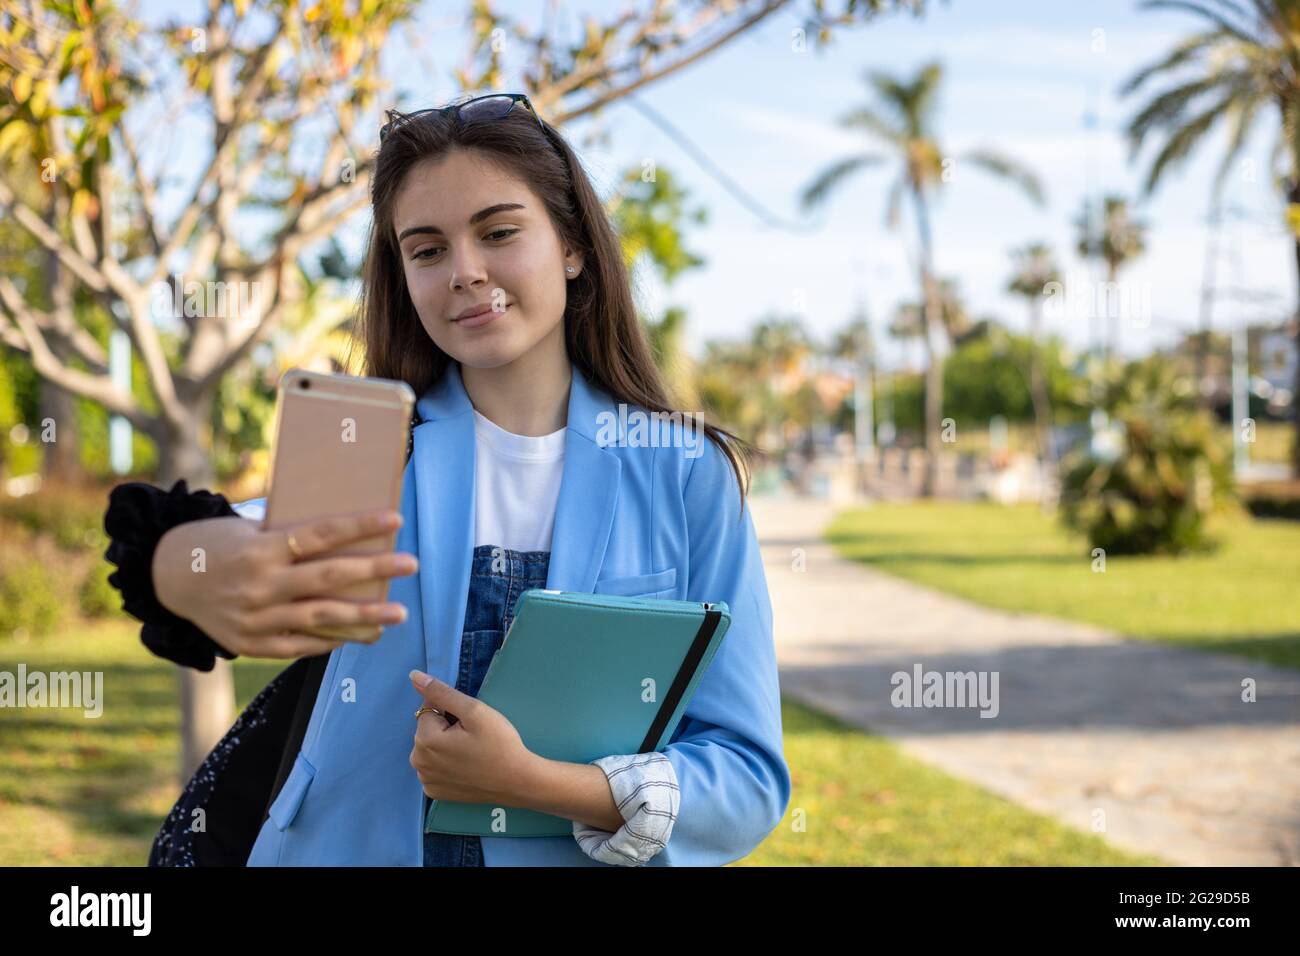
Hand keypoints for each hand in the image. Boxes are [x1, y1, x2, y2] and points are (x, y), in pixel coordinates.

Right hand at [151, 508, 418, 659]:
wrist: (164, 578)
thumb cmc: (217, 544)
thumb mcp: (248, 529)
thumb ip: (289, 537)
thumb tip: (346, 532)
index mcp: (260, 549)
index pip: (320, 534)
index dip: (360, 527)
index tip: (395, 521)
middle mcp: (259, 585)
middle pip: (328, 578)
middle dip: (374, 572)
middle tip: (411, 564)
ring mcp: (255, 619)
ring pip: (321, 618)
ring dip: (365, 617)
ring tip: (398, 613)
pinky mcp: (251, 644)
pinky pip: (300, 644)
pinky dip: (332, 640)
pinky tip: (360, 634)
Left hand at [408, 669, 537, 806]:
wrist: (518, 782)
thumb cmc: (499, 743)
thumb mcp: (474, 711)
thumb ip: (442, 692)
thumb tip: (414, 676)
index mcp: (425, 739)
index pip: (429, 708)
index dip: (451, 710)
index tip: (470, 723)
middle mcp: (418, 762)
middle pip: (427, 729)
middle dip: (446, 727)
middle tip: (473, 737)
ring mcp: (426, 780)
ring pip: (430, 748)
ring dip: (445, 744)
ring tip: (471, 752)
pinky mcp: (435, 792)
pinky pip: (434, 767)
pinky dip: (446, 764)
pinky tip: (466, 767)